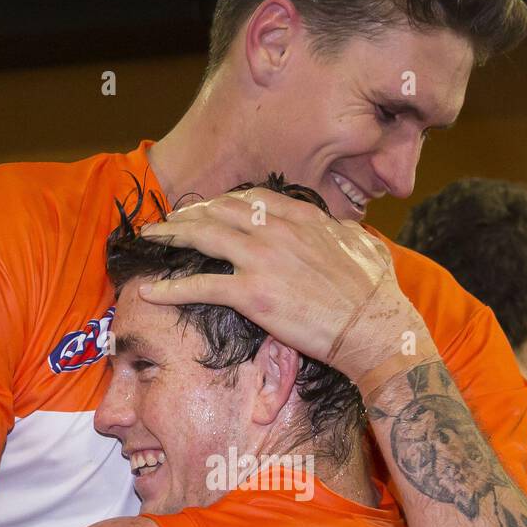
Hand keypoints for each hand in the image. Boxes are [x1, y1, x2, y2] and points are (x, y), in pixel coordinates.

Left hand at [137, 188, 429, 381]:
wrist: (374, 328)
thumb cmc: (376, 295)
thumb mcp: (364, 247)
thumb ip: (344, 234)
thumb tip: (343, 231)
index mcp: (303, 217)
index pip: (251, 198)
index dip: (222, 201)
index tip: (208, 208)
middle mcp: (276, 230)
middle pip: (219, 211)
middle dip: (189, 213)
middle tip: (168, 220)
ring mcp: (261, 260)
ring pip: (203, 237)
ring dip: (171, 236)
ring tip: (151, 239)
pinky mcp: (251, 295)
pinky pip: (200, 286)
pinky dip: (171, 288)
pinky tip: (149, 292)